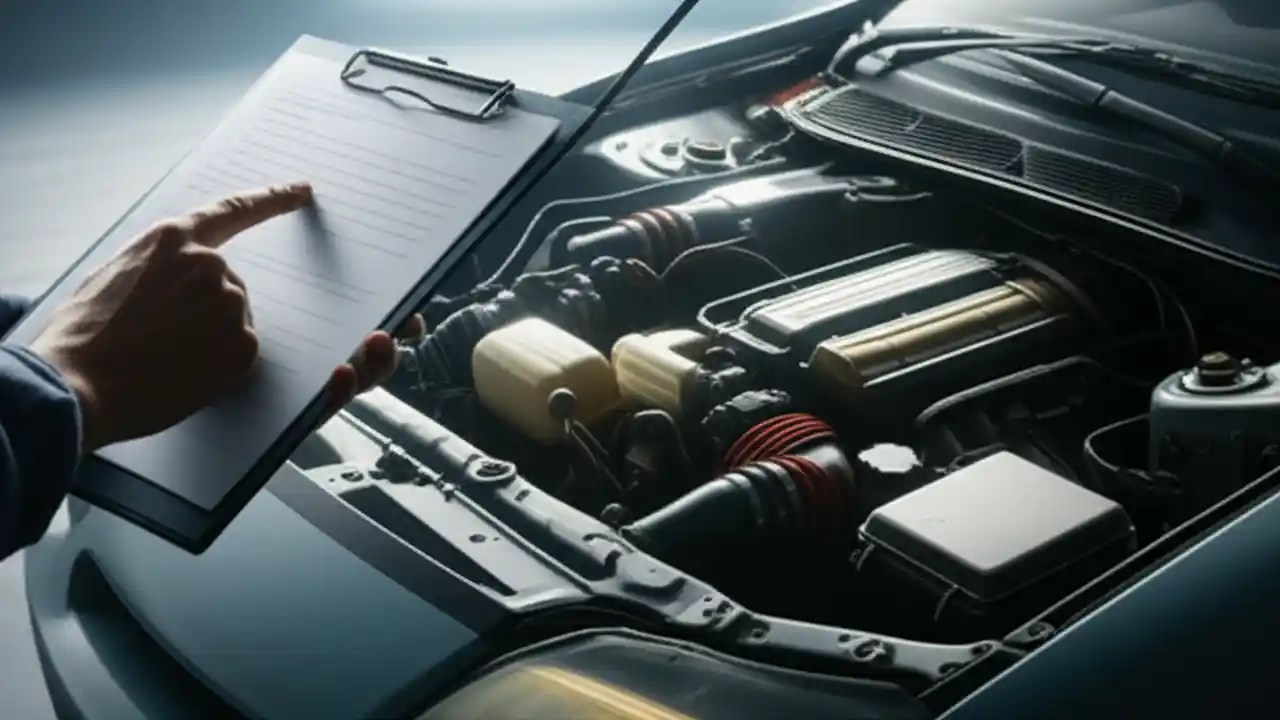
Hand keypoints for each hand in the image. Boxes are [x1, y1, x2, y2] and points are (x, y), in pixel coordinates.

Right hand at [29, 183, 416, 450]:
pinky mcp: (245, 343)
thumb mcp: (114, 275)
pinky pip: (241, 352)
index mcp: (173, 238)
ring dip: (209, 337)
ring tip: (163, 356)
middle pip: (226, 285)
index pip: (235, 209)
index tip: (302, 191)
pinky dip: (219, 365)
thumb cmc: (85, 335)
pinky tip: (183, 372)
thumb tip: (182, 276)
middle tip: (161, 338)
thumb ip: (161, 264)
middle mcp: (210, 264)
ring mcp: (232, 303)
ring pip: (233, 320)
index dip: (273, 199)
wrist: (78, 386)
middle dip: (201, 310)